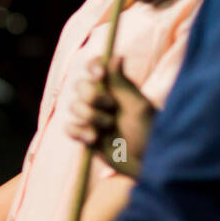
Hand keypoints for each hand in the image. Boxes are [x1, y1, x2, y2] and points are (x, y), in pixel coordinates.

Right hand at [65, 55, 154, 177]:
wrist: (147, 164)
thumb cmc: (150, 133)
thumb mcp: (138, 106)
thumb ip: (122, 83)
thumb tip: (117, 56)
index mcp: (116, 88)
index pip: (96, 67)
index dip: (93, 68)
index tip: (100, 76)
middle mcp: (102, 99)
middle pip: (80, 86)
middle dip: (92, 97)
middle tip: (111, 108)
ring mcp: (92, 117)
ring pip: (73, 107)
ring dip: (90, 117)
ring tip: (108, 128)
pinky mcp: (84, 135)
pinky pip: (69, 127)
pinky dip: (79, 132)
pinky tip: (94, 139)